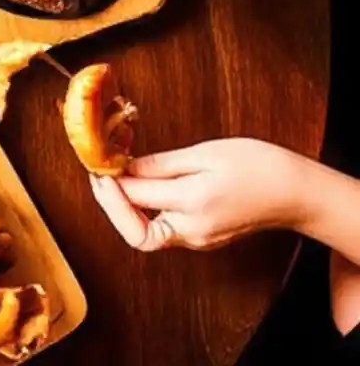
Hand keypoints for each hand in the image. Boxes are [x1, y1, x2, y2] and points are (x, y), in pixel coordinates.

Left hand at [89, 138, 315, 250]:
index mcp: (193, 204)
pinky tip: (142, 189)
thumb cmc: (258, 166)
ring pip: (146, 233)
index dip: (109, 182)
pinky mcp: (201, 240)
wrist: (297, 192)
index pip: (134, 199)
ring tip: (115, 179)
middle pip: (134, 229)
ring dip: (125, 209)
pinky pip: (162, 230)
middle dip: (110, 203)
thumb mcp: (205, 154)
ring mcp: (197, 240)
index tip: (97, 164)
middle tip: (98, 175)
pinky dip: (145, 211)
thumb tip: (123, 168)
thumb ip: (160, 165)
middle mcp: (192, 230)